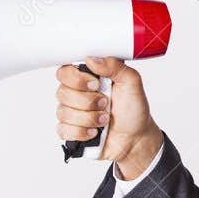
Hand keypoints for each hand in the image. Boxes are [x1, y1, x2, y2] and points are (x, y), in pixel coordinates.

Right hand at [54, 57, 161, 178]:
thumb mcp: (131, 82)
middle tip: (105, 103)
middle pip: (62, 92)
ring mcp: (72, 113)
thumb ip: (114, 66)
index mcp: (88, 78)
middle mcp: (77, 93)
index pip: (65, 71)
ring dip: (88, 118)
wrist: (136, 137)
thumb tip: (92, 59)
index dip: (77, 79)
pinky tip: (95, 131)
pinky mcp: (71, 131)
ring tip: (105, 119)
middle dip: (88, 101)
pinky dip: (81, 132)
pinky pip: (63, 130)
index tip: (95, 85)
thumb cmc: (133, 109)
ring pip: (63, 112)